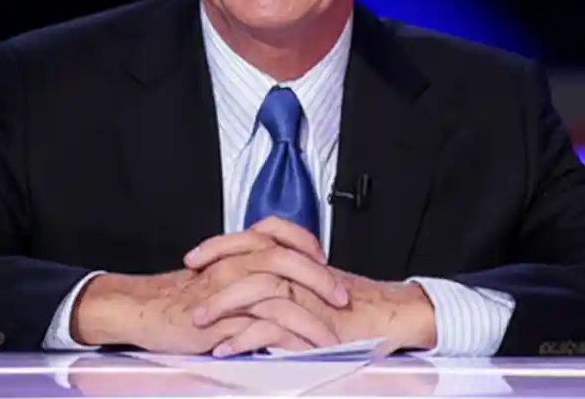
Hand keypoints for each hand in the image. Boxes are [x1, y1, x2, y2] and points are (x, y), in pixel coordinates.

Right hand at [72, 220, 350, 353]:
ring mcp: (227, 290)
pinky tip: (300, 352)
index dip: (306, 243)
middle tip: (342, 297)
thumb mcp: (216, 275)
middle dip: (319, 278)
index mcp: (235, 249)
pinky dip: (284, 339)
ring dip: (309, 315)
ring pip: (278, 291)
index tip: (325, 259)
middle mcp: (233, 263)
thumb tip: (278, 280)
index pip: (279, 232)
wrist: (141, 308)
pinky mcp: (220, 319)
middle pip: (285, 259)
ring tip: (329, 335)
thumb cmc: (178, 295)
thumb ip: (245, 271)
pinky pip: (260, 326)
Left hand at [185, 218, 436, 355]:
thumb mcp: (318, 285)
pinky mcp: (314, 326)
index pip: (257, 236)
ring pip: (258, 289)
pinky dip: (245, 338)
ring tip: (199, 323)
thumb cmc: (359, 305)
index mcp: (301, 259)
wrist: (395, 316)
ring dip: (223, 307)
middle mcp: (303, 272)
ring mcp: (308, 297)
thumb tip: (251, 282)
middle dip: (214, 269)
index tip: (195, 256)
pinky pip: (273, 328)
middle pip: (252, 257)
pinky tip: (226, 348)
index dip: (223, 243)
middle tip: (189, 283)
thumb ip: (289, 279)